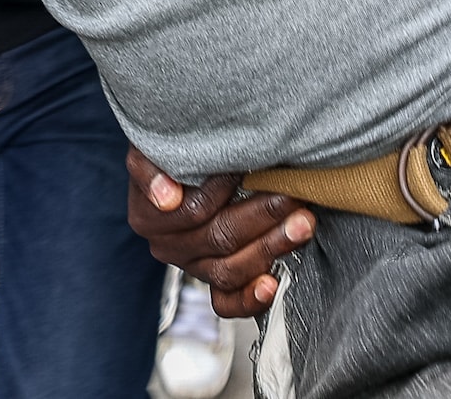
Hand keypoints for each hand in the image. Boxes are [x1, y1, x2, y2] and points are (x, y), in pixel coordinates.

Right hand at [127, 148, 314, 317]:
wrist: (186, 164)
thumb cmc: (175, 149)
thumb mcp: (154, 148)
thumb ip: (150, 169)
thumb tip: (167, 198)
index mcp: (148, 218)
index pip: (193, 211)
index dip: (226, 191)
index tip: (253, 167)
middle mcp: (168, 248)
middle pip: (219, 238)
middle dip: (263, 216)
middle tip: (293, 197)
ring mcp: (194, 268)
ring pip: (230, 270)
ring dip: (271, 247)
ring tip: (302, 225)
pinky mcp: (214, 282)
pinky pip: (227, 302)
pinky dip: (250, 298)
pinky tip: (273, 285)